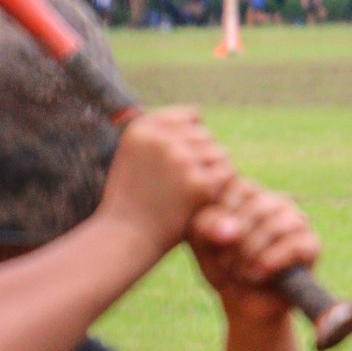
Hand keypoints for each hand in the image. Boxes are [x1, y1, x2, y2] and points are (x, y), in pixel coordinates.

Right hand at [95, 107, 234, 253]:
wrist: (125, 236)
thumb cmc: (131, 198)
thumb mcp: (133, 156)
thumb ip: (159, 133)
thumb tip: (199, 114)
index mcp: (141, 127)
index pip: (190, 116)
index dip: (188, 140)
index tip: (174, 164)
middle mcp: (161, 138)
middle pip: (205, 135)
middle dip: (200, 157)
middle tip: (182, 184)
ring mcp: (181, 159)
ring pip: (219, 154)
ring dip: (212, 172)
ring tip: (190, 193)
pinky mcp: (199, 182)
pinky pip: (226, 174)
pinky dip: (218, 189)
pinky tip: (200, 202)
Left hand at [188, 179, 319, 327]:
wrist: (244, 301)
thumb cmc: (221, 265)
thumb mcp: (202, 244)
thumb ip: (205, 226)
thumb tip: (230, 228)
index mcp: (245, 192)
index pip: (233, 185)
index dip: (219, 215)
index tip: (211, 240)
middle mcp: (273, 200)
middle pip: (255, 205)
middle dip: (236, 239)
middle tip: (225, 263)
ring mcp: (296, 220)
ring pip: (274, 225)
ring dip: (251, 252)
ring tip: (240, 271)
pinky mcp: (311, 244)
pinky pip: (293, 246)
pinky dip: (270, 262)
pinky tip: (257, 274)